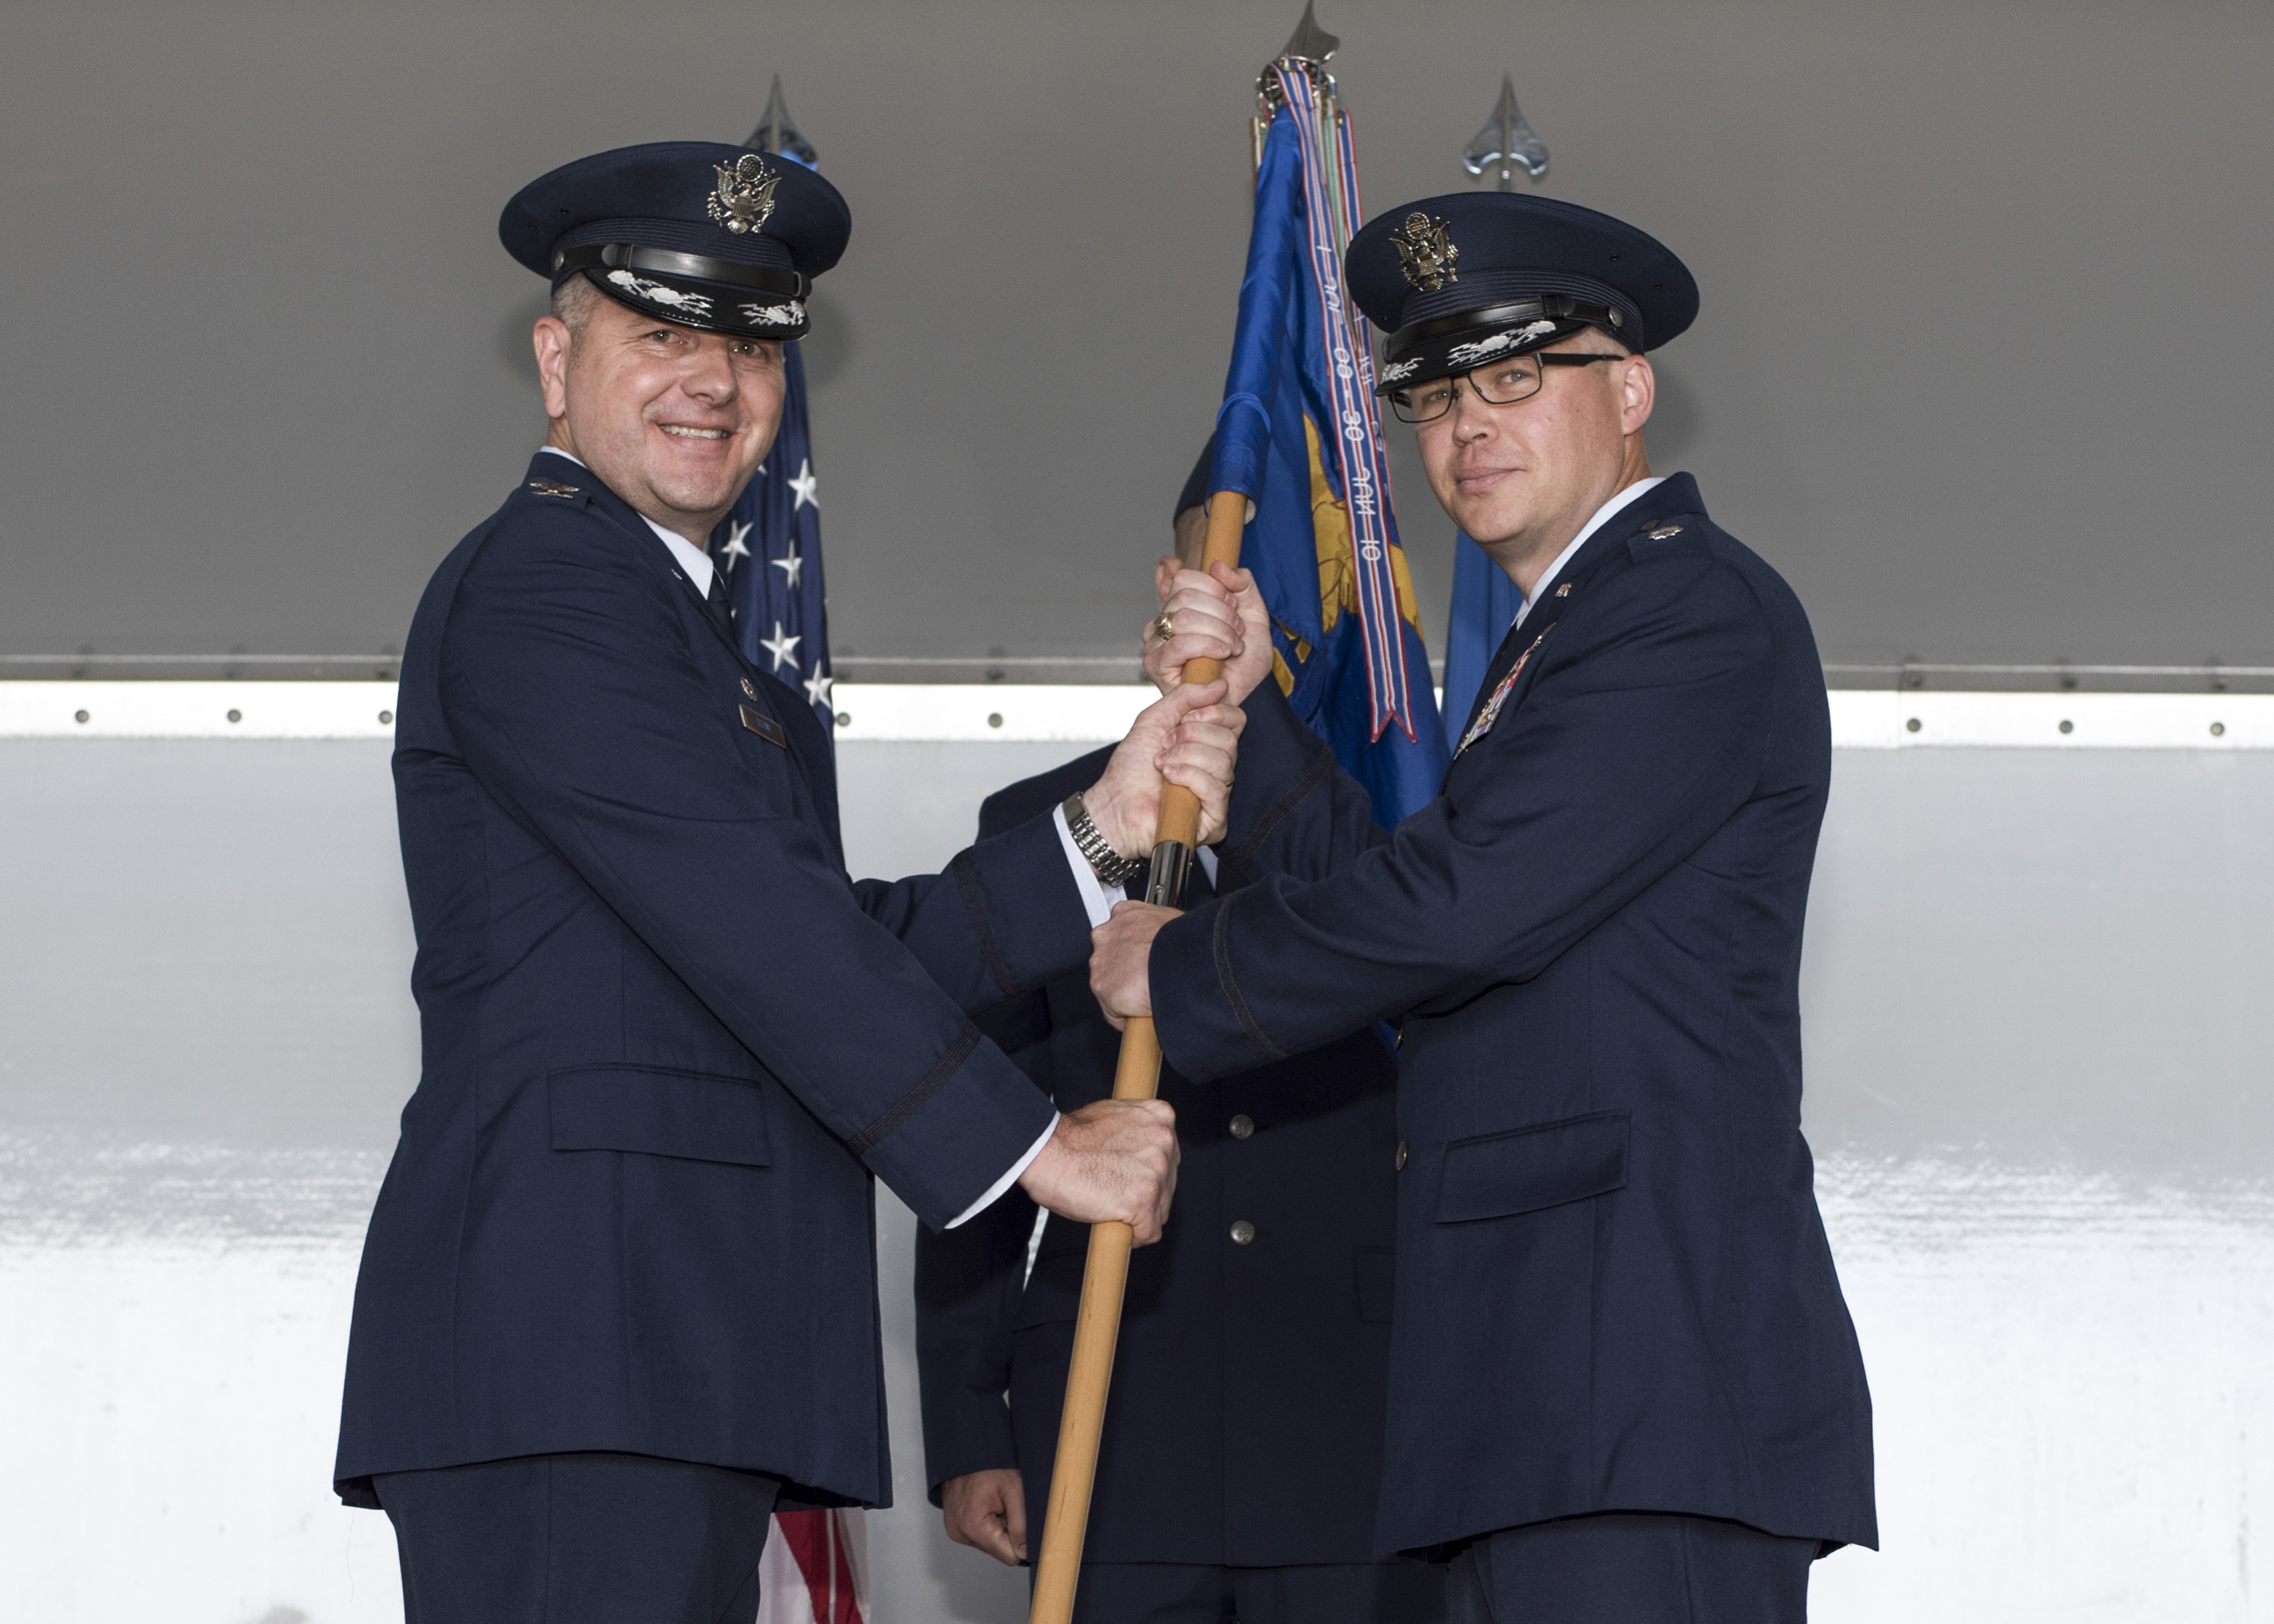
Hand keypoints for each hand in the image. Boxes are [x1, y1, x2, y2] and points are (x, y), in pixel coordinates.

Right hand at [941, 1468, 1026, 1565]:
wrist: (967, 1447)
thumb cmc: (990, 1463)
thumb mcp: (1015, 1489)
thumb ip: (1022, 1525)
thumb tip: (1026, 1553)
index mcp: (974, 1527)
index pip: (1009, 1556)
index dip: (1022, 1541)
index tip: (1023, 1519)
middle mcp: (960, 1533)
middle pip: (999, 1550)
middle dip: (1009, 1531)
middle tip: (1007, 1505)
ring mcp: (955, 1531)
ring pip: (990, 1543)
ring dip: (999, 1527)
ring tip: (996, 1502)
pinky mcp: (955, 1527)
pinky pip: (980, 1535)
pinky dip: (988, 1523)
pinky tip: (987, 1504)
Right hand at [1017, 1097, 1178, 1245]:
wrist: (1045, 1150)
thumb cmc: (1068, 1138)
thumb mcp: (1112, 1116)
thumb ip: (1135, 1131)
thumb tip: (1138, 1149)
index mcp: (1160, 1118)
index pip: (1168, 1158)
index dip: (1148, 1174)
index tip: (1132, 1181)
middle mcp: (1165, 1142)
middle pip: (1167, 1186)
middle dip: (1144, 1197)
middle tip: (1115, 1196)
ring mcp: (1156, 1172)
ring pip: (1160, 1211)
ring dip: (1138, 1217)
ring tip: (1110, 1209)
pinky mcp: (1143, 1200)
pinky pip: (1149, 1233)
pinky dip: (1133, 1237)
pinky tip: (1115, 1226)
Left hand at [1082, 681, 1245, 856]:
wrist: (1113, 804)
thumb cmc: (1130, 771)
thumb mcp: (1154, 720)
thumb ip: (1184, 698)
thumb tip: (1219, 685)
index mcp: (1208, 743)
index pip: (1235, 720)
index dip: (1213, 713)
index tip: (1184, 719)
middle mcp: (1217, 767)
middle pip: (1230, 739)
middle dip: (1191, 736)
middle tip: (1165, 745)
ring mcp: (1217, 793)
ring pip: (1224, 762)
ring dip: (1185, 757)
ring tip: (1162, 764)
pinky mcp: (1215, 818)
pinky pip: (1217, 789)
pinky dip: (1189, 777)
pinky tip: (1169, 779)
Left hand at [1089, 900, 1175, 1029]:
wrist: (1180, 959)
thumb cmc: (1183, 940)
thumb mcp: (1171, 921)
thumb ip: (1156, 929)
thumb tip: (1166, 942)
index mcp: (1124, 913)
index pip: (1119, 933)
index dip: (1131, 950)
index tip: (1140, 959)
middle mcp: (1106, 934)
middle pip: (1110, 958)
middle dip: (1125, 970)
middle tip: (1147, 979)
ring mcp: (1100, 960)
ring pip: (1109, 983)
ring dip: (1125, 992)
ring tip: (1148, 995)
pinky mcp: (1100, 986)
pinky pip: (1111, 1009)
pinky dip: (1125, 1013)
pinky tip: (1143, 1009)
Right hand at [1143, 560, 1273, 704]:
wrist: (1246, 693)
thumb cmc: (1244, 660)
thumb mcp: (1253, 613)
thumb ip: (1242, 583)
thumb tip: (1218, 566)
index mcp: (1178, 606)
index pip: (1185, 577)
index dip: (1215, 587)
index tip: (1233, 605)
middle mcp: (1161, 622)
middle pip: (1184, 595)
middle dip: (1221, 612)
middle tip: (1237, 632)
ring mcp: (1155, 643)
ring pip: (1183, 617)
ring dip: (1219, 630)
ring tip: (1233, 646)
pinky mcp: (1156, 665)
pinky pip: (1179, 644)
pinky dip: (1208, 646)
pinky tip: (1223, 654)